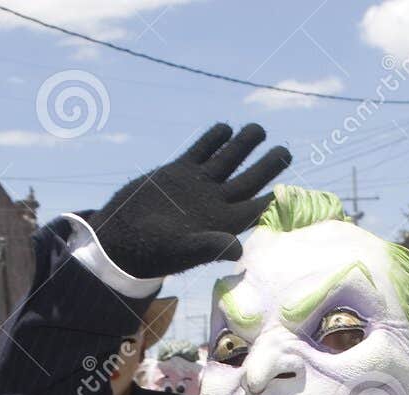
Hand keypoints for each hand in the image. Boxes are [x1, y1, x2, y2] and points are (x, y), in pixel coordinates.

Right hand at [88, 123, 291, 278]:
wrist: (121, 239)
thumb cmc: (152, 252)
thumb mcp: (183, 251)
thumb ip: (210, 247)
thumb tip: (238, 250)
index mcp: (222, 223)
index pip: (255, 209)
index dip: (272, 199)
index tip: (287, 187)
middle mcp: (214, 202)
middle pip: (249, 180)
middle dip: (267, 166)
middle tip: (285, 152)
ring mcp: (197, 185)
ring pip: (227, 160)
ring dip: (243, 144)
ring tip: (258, 129)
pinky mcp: (178, 172)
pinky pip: (200, 151)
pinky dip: (212, 139)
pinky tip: (225, 128)